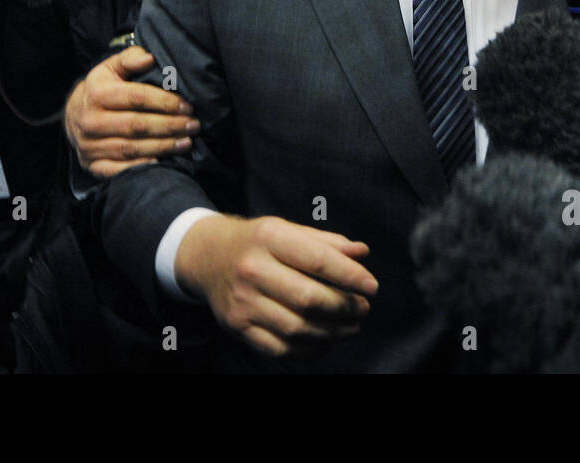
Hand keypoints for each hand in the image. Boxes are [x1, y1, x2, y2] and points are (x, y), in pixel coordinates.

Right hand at [66, 46, 200, 177]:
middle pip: (136, 125)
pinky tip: (163, 162)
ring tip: (186, 142)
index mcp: (97, 93)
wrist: (72, 116)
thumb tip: (150, 58)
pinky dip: (141, 167)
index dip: (164, 102)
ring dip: (163, 147)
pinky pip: (119, 170)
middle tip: (193, 125)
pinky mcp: (92, 164)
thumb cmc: (102, 89)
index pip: (136, 97)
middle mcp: (91, 121)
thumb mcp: (111, 68)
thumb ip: (130, 59)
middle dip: (169, 126)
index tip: (187, 106)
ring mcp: (90, 145)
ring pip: (132, 148)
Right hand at [176, 214, 377, 357]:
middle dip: (344, 307)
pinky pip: (280, 348)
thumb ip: (327, 242)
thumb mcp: (288, 230)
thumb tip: (362, 253)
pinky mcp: (238, 326)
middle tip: (363, 308)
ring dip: (332, 333)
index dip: (350, 276)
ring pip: (297, 328)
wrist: (208, 256)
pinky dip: (309, 349)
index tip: (371, 286)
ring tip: (351, 326)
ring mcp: (242, 301)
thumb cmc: (258, 242)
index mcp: (269, 238)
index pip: (318, 260)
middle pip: (309, 298)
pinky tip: (326, 340)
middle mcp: (252, 269)